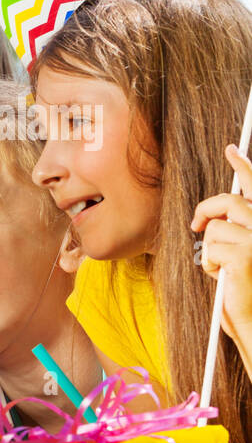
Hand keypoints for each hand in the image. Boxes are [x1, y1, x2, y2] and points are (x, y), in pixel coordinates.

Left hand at [191, 144, 251, 347]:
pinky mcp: (247, 254)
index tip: (232, 148)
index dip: (243, 165)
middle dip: (205, 211)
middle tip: (196, 225)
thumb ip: (234, 232)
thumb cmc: (247, 294)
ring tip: (224, 270)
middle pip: (228, 201)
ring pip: (214, 228)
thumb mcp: (239, 257)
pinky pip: (209, 249)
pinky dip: (208, 266)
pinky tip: (226, 279)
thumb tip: (214, 217)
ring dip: (209, 250)